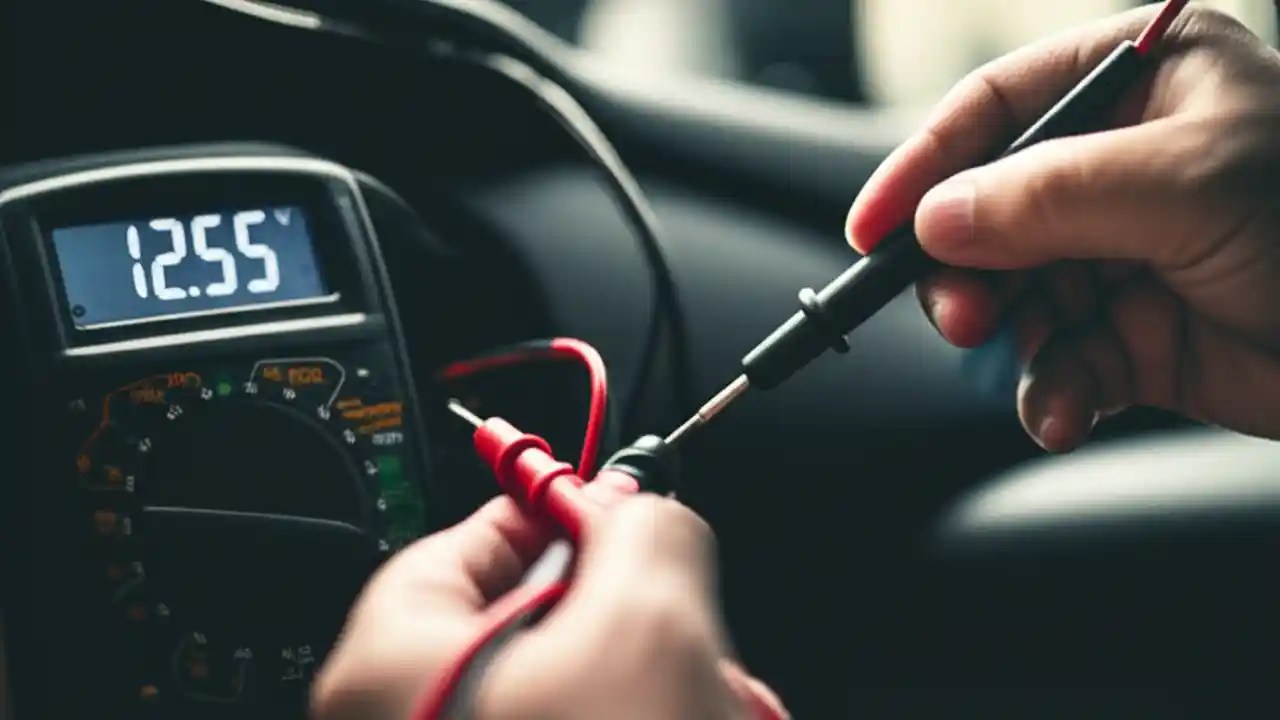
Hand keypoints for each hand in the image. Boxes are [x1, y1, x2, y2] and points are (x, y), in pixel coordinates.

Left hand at [311, 485, 785, 719]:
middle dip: (628, 619)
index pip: (466, 539)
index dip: (554, 509)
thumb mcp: (649, 626)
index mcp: (387, 666)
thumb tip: (643, 505)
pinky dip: (635, 714)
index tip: (615, 505)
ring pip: (562, 690)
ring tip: (711, 699)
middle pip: (523, 621)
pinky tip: (694, 718)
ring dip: (652, 681)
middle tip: (687, 629)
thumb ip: (645, 530)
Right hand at [846, 5, 1279, 450]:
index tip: (873, 226)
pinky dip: (1053, 393)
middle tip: (959, 312)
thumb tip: (935, 220)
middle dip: (967, 272)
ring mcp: (1123, 256)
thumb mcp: (1182, 183)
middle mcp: (1121, 169)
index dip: (924, 167)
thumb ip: (1044, 198)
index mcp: (1137, 88)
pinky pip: (1058, 363)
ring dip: (1011, 343)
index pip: (996, 113)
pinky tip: (1065, 409)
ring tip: (1027, 367)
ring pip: (1014, 299)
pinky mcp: (1135, 336)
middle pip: (989, 216)